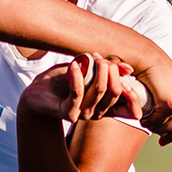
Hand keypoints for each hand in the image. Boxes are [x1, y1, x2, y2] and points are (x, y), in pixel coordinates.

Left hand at [20, 54, 141, 123]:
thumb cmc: (64, 81)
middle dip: (111, 70)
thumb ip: (108, 69)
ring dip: (97, 69)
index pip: (131, 109)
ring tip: (91, 57)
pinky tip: (74, 65)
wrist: (38, 92)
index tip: (128, 75)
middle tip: (101, 58)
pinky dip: (77, 77)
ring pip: (99, 91)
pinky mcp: (68, 113)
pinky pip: (77, 94)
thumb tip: (129, 68)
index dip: (134, 95)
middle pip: (115, 91)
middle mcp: (98, 112)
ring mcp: (83, 114)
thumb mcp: (88, 71)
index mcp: (106, 105)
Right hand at [131, 60, 171, 148]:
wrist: (153, 62)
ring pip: (166, 133)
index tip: (167, 136)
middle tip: (158, 117)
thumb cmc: (165, 81)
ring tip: (154, 110)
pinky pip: (155, 125)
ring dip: (155, 124)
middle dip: (164, 131)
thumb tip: (166, 141)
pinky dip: (148, 119)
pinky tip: (149, 108)